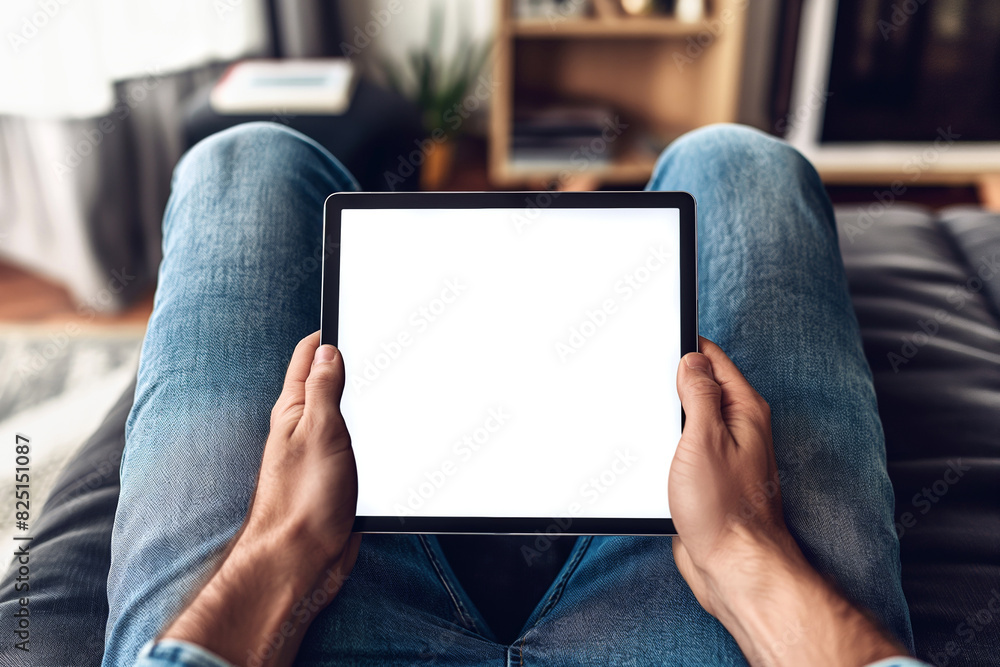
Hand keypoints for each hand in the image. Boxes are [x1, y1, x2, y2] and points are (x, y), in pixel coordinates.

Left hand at [246, 331, 360, 572]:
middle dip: (351, 363)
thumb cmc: (302, 499)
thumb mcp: (319, 431)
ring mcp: (322, 454)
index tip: (351, 317)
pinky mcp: (340, 478)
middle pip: (329, 383)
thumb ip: (323, 389)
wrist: (302, 559)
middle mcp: (305, 428)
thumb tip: (328, 351)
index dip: (329, 336)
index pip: (308, 358)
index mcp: (294, 410)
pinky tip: (388, 432)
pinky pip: (359, 446)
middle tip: (375, 344)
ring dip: (363, 400)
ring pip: (348, 415)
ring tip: (383, 377)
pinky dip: (372, 434)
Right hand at [670, 337, 904, 665]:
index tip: (657, 340)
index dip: (684, 346)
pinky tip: (650, 450)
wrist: (733, 567)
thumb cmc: (724, 509)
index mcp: (743, 411)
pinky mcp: (708, 479)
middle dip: (670, 380)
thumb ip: (699, 394)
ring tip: (643, 411)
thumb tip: (691, 360)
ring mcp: (723, 454)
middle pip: (701, 387)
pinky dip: (666, 444)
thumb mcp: (704, 438)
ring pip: (689, 419)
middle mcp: (738, 429)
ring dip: (666, 416)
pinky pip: (684, 449)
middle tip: (641, 376)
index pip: (712, 360)